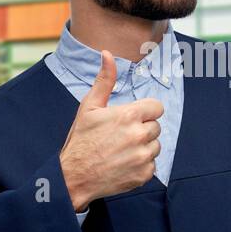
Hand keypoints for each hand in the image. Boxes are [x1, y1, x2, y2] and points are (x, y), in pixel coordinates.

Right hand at [58, 50, 163, 210]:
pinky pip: (152, 164)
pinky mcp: (144, 174)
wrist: (73, 176)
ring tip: (121, 150)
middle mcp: (139, 135)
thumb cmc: (81, 140)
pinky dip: (141, 165)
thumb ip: (104, 80)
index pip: (157, 107)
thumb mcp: (89, 107)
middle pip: (155, 127)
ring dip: (143, 147)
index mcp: (129, 115)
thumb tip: (107, 54)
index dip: (144, 111)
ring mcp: (143, 157)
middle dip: (141, 129)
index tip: (131, 118)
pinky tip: (123, 163)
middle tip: (120, 136)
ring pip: (155, 146)